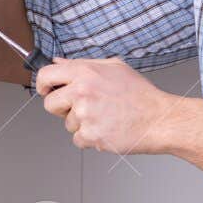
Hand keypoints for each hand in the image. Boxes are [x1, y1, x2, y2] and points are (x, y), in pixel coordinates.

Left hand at [35, 57, 177, 154]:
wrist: (158, 119)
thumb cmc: (140, 94)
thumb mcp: (113, 68)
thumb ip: (82, 64)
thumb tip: (58, 62)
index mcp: (85, 72)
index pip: (45, 75)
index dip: (43, 85)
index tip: (47, 91)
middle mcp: (82, 91)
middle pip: (50, 104)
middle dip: (62, 108)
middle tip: (82, 108)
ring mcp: (86, 114)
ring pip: (67, 124)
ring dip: (82, 124)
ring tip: (105, 117)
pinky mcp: (91, 135)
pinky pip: (78, 139)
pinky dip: (91, 138)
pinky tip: (107, 129)